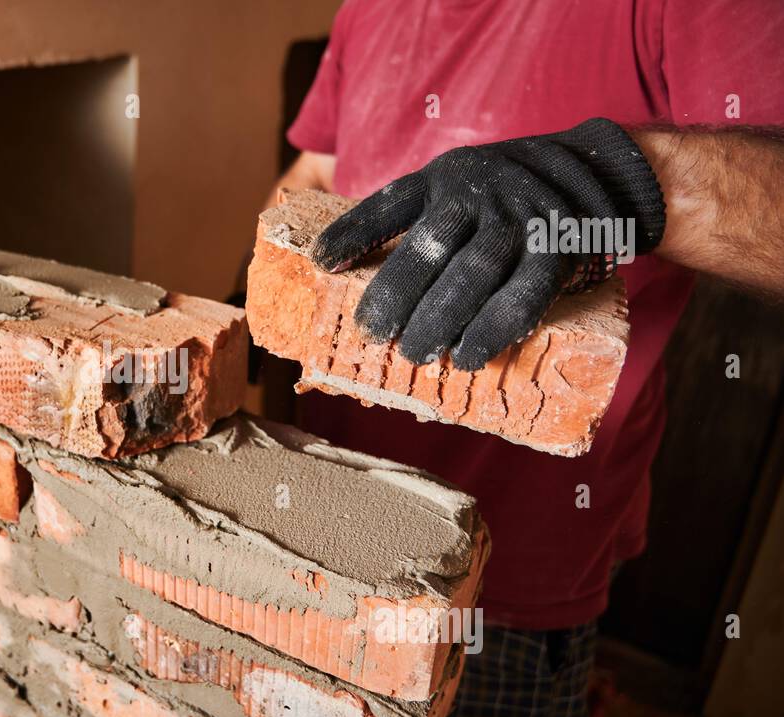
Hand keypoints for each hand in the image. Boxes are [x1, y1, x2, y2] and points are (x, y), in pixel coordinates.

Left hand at [311, 118, 664, 369]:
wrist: (588, 169)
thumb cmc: (493, 196)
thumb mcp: (445, 189)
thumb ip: (396, 220)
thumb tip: (323, 263)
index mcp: (443, 178)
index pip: (391, 203)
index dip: (353, 231)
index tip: (319, 262)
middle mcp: (481, 192)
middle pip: (432, 245)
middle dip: (399, 294)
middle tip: (374, 335)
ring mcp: (523, 218)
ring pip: (476, 271)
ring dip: (442, 318)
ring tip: (414, 354)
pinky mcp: (559, 248)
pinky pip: (527, 292)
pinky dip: (495, 328)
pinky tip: (468, 356)